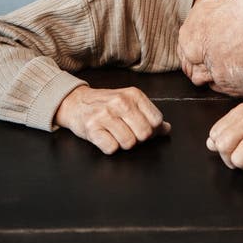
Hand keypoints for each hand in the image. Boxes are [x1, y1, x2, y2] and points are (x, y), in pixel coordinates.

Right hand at [54, 85, 170, 153]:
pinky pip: (112, 148)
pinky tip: (105, 137)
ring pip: (129, 143)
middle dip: (138, 138)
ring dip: (123, 143)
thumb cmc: (106, 104)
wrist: (76, 102)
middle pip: (144, 134)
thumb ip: (149, 115)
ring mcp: (105, 115)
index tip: (141, 127)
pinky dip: (110, 147)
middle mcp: (120, 102)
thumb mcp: (129, 103)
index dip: (151, 130)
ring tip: (114, 133)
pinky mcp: (92, 128)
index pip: (156, 121)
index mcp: (133, 94)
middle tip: (127, 131)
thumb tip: (167, 129)